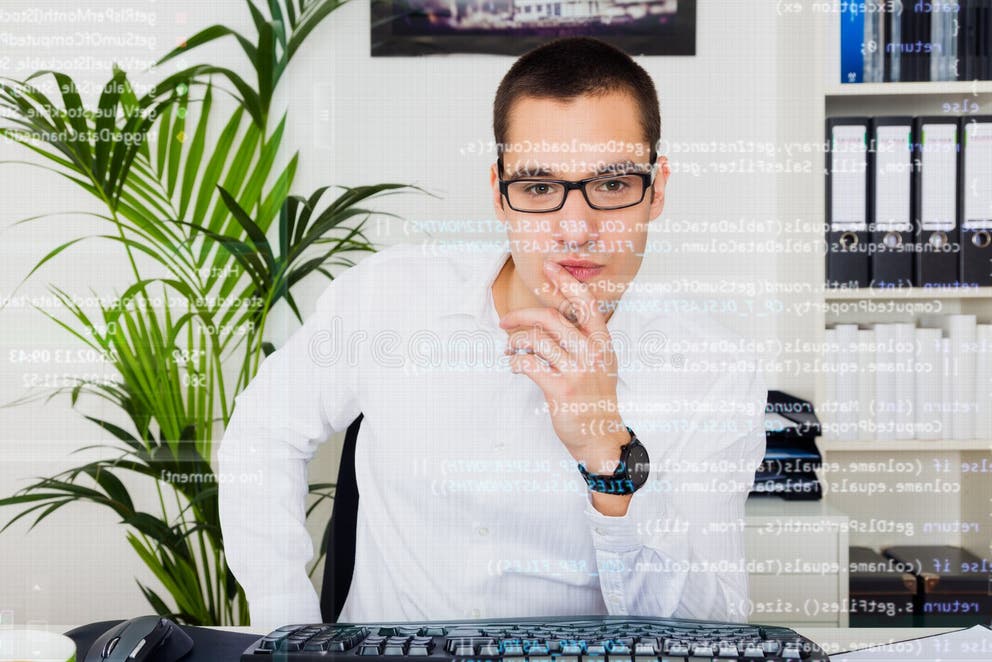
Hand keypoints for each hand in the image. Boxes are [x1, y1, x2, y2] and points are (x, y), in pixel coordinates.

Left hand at [499, 258, 627, 470]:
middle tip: (505, 321)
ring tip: (509, 349)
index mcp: (601, 341)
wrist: (600, 435)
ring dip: (515, 342)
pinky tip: (515, 365)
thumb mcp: (598, 361)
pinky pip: (529, 364)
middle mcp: (591, 352)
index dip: (566, 281)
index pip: (585, 301)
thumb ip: (581, 337)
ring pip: (536, 340)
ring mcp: (577, 371)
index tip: (549, 266)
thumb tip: (552, 315)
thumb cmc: (594, 396)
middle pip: (550, 318)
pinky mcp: (561, 390)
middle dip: (521, 315)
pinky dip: (516, 362)